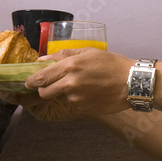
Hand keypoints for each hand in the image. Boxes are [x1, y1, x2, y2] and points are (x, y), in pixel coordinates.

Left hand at [11, 48, 132, 121]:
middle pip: (44, 93)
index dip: (31, 81)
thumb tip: (42, 59)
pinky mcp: (84, 108)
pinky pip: (74, 104)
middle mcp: (70, 84)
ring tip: (84, 85)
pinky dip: (78, 99)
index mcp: (70, 66)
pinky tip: (91, 92)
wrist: (132, 82)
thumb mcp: (88, 52)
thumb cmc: (112, 64)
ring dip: (65, 93)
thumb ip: (63, 55)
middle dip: (44, 90)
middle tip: (52, 85)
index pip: (40, 77)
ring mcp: (77, 98)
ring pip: (60, 98)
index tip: (29, 82)